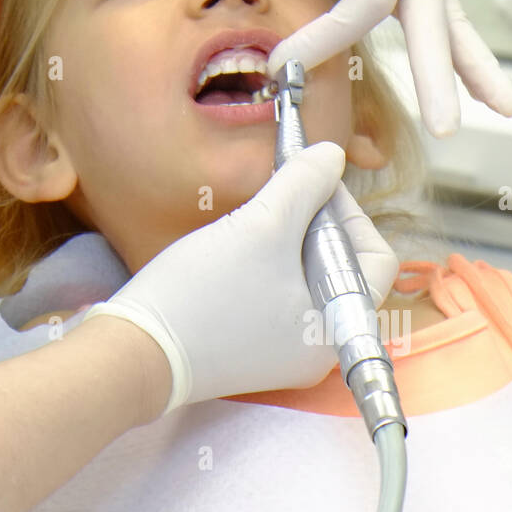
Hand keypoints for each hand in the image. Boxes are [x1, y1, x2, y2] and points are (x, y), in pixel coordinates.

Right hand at [80, 143, 400, 415]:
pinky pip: (282, 300)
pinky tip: (238, 252)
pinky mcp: (255, 352)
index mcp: (340, 328)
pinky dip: (270, 269)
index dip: (350, 212)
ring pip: (310, 281)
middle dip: (317, 225)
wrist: (133, 351)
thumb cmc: (202, 294)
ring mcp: (288, 355)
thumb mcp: (261, 225)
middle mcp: (323, 350)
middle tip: (281, 198)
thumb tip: (333, 155)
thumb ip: (305, 183)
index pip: (377, 258)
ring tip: (255, 223)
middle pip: (344, 268)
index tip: (311, 185)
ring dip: (291, 243)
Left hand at [257, 0, 511, 138]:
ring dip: (478, 71)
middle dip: (439, 78)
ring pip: (455, 28)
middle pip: (432, 24)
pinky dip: (464, 61)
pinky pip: (444, 29)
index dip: (331, 35)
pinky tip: (484, 94)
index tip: (285, 64)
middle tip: (445, 127)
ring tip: (509, 108)